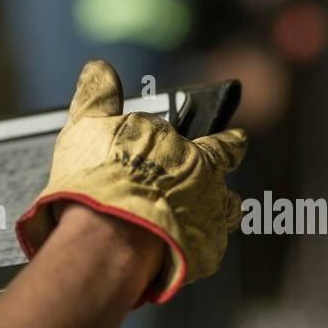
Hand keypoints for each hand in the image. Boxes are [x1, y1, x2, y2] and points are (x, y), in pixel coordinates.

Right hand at [15, 59, 245, 303]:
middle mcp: (210, 190)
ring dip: (208, 222)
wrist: (107, 238)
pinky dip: (188, 252)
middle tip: (193, 193)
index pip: (224, 143)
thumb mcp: (90, 125)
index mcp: (194, 155)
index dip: (229, 142)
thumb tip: (99, 68)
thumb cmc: (101, 180)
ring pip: (220, 222)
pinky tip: (166, 252)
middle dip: (211, 189)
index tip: (237, 139)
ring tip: (185, 226)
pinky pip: (201, 254)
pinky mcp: (200, 260)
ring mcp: (208, 228)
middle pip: (223, 188)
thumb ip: (98, 95)